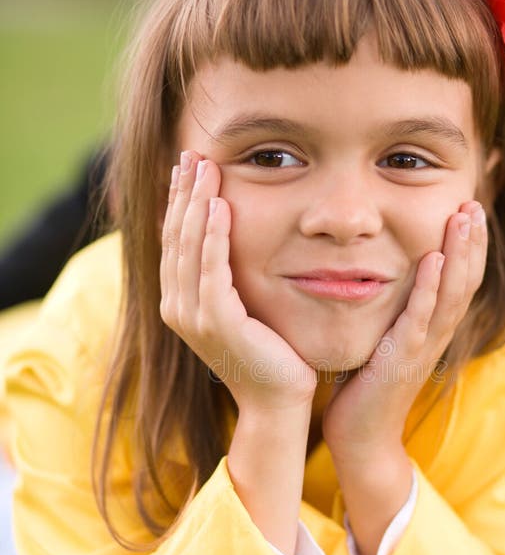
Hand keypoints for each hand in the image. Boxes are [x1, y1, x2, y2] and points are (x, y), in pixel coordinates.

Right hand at [160, 151, 316, 554]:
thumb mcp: (244, 308)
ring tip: (205, 167)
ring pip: (189, 247)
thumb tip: (233, 236)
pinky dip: (213, 235)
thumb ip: (229, 276)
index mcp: (181, 302)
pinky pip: (211, 270)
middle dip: (183, 193)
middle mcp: (178, 307)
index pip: (175, 240)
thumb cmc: (270, 353)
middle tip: (194, 153)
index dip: (179, 201)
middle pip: (175, 237)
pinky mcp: (216, 323)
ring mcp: (192, 317)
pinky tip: (220, 205)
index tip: (189, 166)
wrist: (278, 401)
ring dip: (196, 203)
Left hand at [321, 202, 486, 554]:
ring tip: (464, 216)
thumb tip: (380, 282)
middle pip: (464, 282)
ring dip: (460, 254)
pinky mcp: (400, 361)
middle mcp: (433, 337)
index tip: (467, 209)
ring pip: (451, 295)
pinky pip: (419, 320)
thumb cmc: (365, 390)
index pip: (457, 282)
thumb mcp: (382, 344)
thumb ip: (391, 316)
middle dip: (472, 241)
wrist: (360, 440)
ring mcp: (421, 349)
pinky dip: (428, 289)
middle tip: (473, 200)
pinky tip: (433, 259)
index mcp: (430, 331)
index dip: (467, 247)